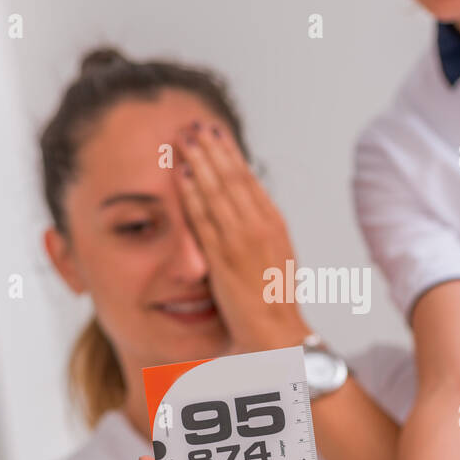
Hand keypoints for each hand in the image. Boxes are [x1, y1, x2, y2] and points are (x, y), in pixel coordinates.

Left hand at [174, 119, 311, 352]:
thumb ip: (259, 237)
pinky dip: (191, 193)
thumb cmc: (276, 304)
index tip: (215, 134)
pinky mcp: (224, 258)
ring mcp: (242, 240)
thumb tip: (246, 218)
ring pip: (218, 190)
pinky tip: (180, 173)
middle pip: (232, 176)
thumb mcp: (274, 260)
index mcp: (274, 224)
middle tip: (194, 124)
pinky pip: (204, 218)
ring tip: (182, 138)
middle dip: (212, 148)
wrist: (280, 335)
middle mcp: (261, 225)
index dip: (229, 154)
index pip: (248, 180)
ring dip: (199, 160)